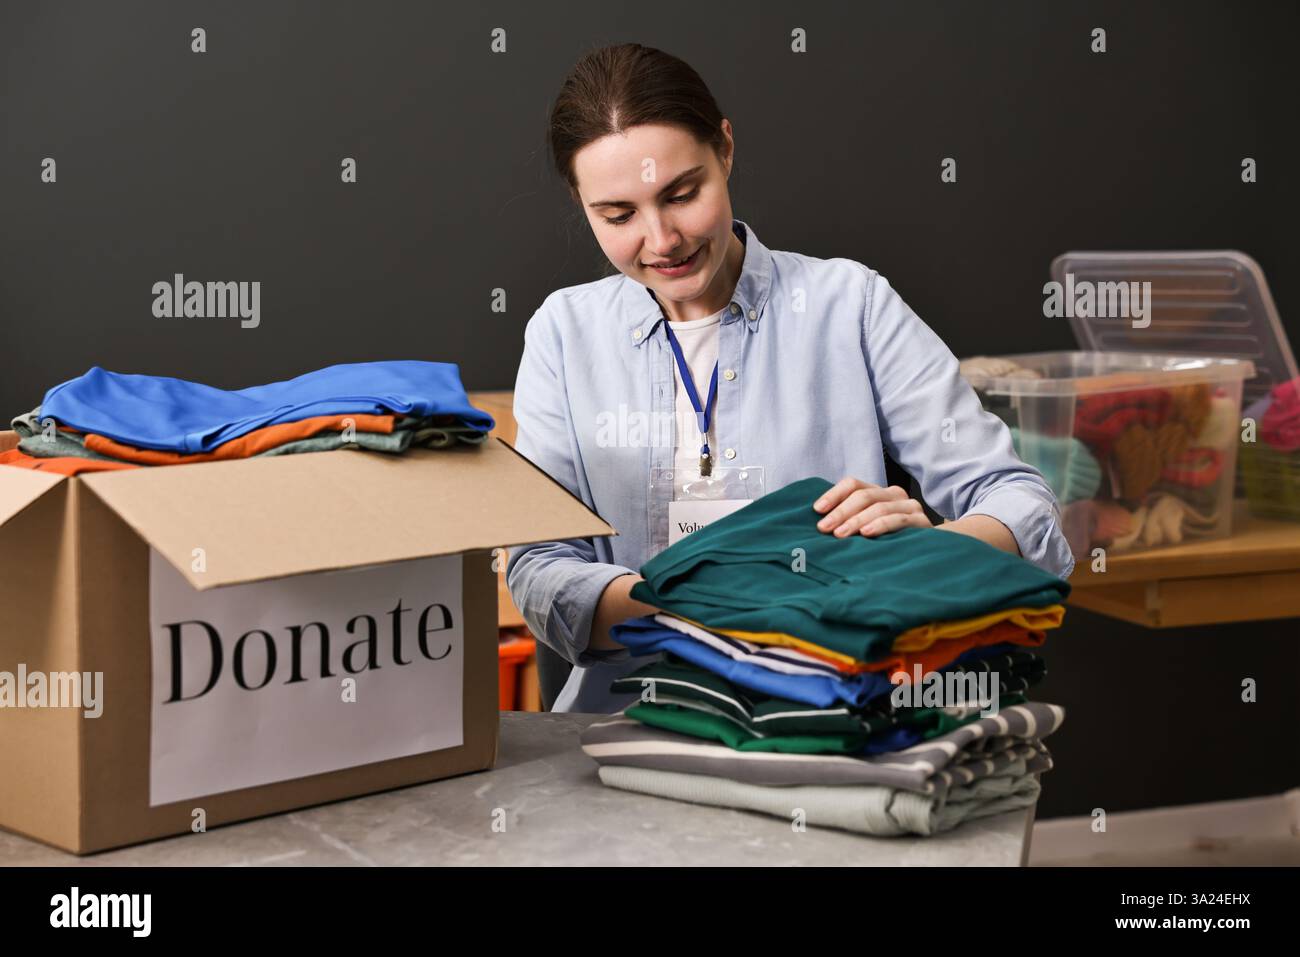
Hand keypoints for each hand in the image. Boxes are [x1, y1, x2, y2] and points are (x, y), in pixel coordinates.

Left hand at [812, 477, 933, 537]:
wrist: (927, 554)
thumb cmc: (888, 543)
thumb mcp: (866, 528)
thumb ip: (849, 521)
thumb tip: (820, 522)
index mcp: (878, 492)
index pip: (853, 484)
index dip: (834, 494)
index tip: (817, 509)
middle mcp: (894, 494)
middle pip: (863, 495)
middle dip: (840, 511)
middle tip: (824, 528)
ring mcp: (909, 506)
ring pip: (879, 507)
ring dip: (856, 520)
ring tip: (840, 533)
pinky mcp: (921, 521)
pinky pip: (898, 520)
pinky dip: (880, 525)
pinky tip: (866, 534)